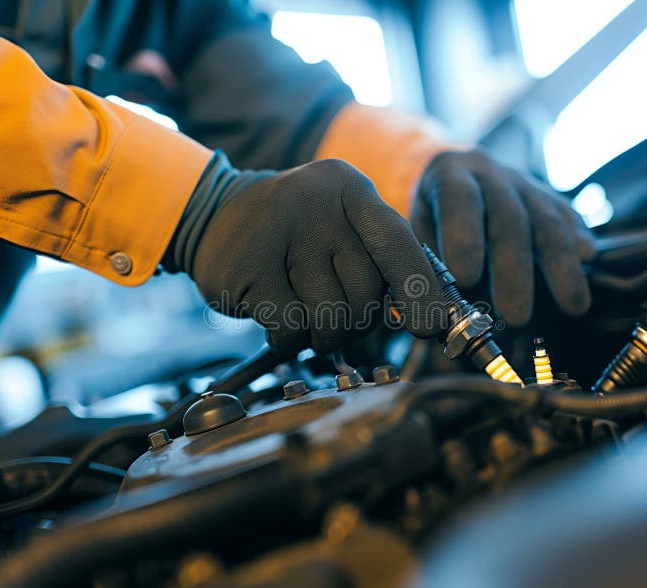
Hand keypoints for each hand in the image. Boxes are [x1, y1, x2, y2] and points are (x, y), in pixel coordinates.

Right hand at [168, 155, 444, 356]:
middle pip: (367, 294)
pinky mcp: (247, 266)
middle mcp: (318, 202)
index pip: (400, 243)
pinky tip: (276, 317)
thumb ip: (383, 260)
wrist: (215, 217)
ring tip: (302, 310)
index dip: (421, 291)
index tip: (431, 326)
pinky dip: (289, 338)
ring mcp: (279, 231)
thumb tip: (431, 315)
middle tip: (332, 311)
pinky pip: (293, 329)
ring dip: (321, 332)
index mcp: (351, 190)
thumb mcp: (343, 227)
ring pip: (331, 318)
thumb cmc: (297, 235)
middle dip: (356, 321)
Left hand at [411, 149, 596, 325]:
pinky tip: (589, 260)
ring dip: (562, 266)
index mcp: (448, 173)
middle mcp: (490, 172)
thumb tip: (433, 311)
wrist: (451, 173)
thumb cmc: (428, 214)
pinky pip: (569, 216)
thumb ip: (424, 261)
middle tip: (516, 315)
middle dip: (514, 270)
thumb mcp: (413, 228)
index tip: (465, 279)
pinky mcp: (549, 196)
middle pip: (509, 217)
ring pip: (547, 219)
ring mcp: (524, 183)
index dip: (463, 237)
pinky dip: (580, 239)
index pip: (458, 199)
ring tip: (572, 306)